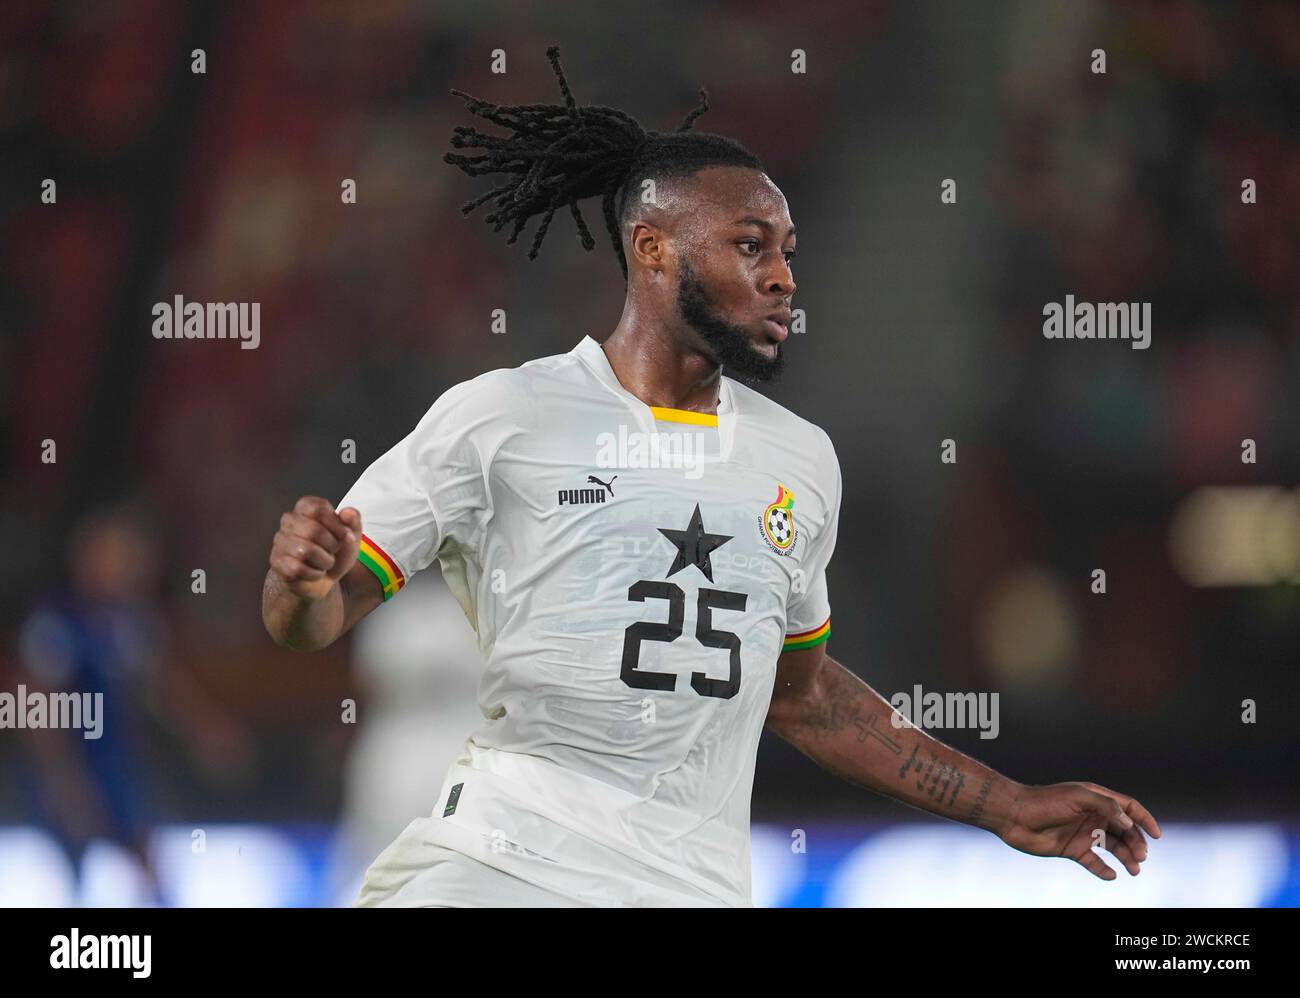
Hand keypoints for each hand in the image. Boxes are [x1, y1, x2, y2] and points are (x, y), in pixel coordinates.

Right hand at [268, 497, 361, 600]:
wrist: (321, 579)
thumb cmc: (334, 551)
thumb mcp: (351, 536)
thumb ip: (354, 521)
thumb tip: (348, 512)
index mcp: (306, 507)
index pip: (319, 509)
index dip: (337, 525)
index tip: (346, 536)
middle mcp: (289, 520)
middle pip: (314, 531)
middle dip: (332, 546)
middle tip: (333, 551)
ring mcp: (280, 540)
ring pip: (305, 551)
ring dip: (325, 562)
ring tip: (325, 562)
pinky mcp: (276, 561)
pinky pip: (298, 569)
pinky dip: (314, 574)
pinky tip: (314, 572)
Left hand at [999, 781, 1161, 880]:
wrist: (1014, 815)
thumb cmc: (1044, 801)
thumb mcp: (1077, 797)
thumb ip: (1105, 806)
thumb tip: (1127, 820)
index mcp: (1096, 799)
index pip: (1128, 808)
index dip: (1144, 819)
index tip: (1157, 834)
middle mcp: (1093, 816)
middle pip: (1125, 831)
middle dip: (1136, 843)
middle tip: (1141, 857)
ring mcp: (1083, 834)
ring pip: (1113, 848)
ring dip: (1126, 858)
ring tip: (1134, 869)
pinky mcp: (1072, 850)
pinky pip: (1094, 862)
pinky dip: (1104, 870)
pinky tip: (1111, 875)